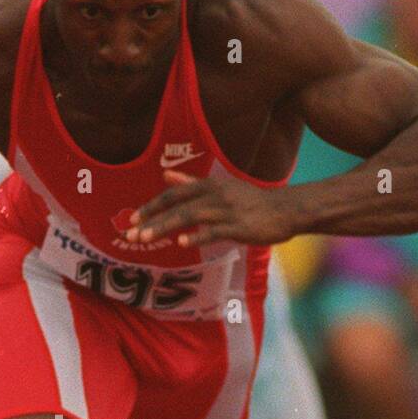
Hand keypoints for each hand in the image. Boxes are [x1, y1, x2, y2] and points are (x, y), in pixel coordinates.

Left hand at [125, 171, 295, 247]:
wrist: (286, 209)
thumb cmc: (252, 202)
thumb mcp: (220, 187)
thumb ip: (191, 182)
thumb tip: (165, 175)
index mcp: (209, 185)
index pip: (174, 194)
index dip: (152, 205)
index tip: (133, 218)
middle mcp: (215, 195)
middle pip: (177, 206)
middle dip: (152, 220)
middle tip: (131, 233)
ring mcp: (227, 210)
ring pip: (190, 217)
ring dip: (165, 227)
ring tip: (145, 238)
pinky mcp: (239, 226)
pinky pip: (215, 231)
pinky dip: (198, 236)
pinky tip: (183, 243)